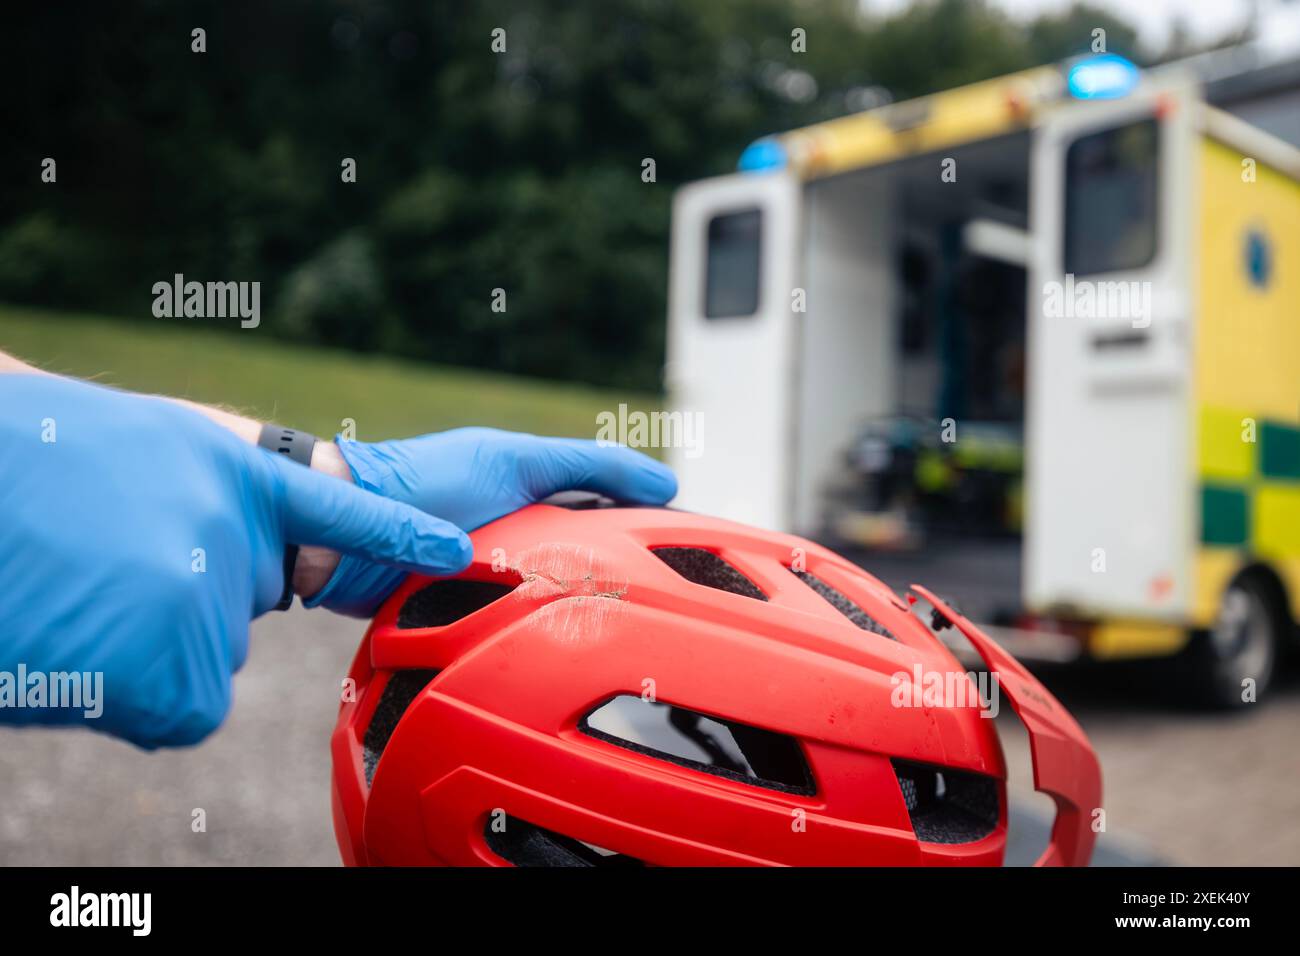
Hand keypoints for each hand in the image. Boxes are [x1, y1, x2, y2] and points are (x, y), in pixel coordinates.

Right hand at [0, 375, 471, 747]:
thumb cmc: (38, 461)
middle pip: (245, 602)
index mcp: (236, 474)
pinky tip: (80, 646)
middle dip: (183, 598)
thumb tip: (232, 566)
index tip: (457, 551)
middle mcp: (238, 537)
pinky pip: (183, 705)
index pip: (346, 507)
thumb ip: (210, 498)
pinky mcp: (177, 671)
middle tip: (106, 561)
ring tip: (79, 596)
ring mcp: (211, 604)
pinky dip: (132, 694)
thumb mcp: (147, 452)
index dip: (402, 533)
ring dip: (145, 645)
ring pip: (208, 656)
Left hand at [303, 427, 676, 614]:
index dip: (646, 518)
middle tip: (664, 591)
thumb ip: (585, 464)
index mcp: (528, 484)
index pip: (604, 497)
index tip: (692, 542)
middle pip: (585, 549)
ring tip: (625, 621)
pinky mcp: (464, 606)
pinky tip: (567, 641)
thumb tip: (665, 485)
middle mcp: (513, 525)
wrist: (339, 535)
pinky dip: (541, 628)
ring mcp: (489, 567)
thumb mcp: (514, 462)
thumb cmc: (422, 484)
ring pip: (555, 589)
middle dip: (619, 567)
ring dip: (582, 601)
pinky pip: (516, 621)